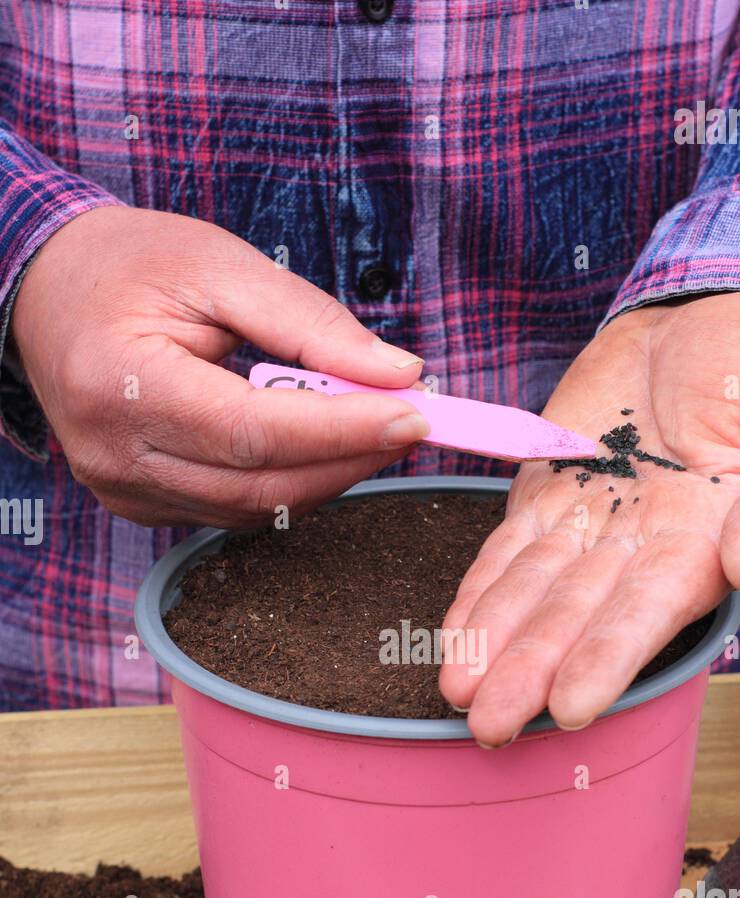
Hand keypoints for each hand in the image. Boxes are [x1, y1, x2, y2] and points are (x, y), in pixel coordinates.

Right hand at [11, 206, 429, 525]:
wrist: (47, 290)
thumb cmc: (130, 265)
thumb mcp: (220, 264)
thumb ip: (310, 321)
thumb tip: (397, 372)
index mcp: (120, 381)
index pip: (252, 430)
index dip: (341, 429)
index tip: (412, 413)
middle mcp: (115, 453)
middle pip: (260, 485)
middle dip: (349, 458)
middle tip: (410, 422)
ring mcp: (123, 488)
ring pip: (254, 509)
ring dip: (326, 474)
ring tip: (370, 426)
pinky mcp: (138, 503)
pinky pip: (233, 511)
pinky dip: (287, 483)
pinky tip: (314, 445)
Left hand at [439, 290, 739, 745]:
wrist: (716, 312)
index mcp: (708, 541)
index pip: (651, 610)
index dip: (610, 657)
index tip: (571, 706)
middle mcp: (642, 548)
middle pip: (578, 616)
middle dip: (532, 671)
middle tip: (491, 725)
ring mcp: (590, 522)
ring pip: (533, 591)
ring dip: (494, 641)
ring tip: (458, 688)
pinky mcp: (548, 491)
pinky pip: (507, 548)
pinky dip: (479, 589)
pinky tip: (456, 633)